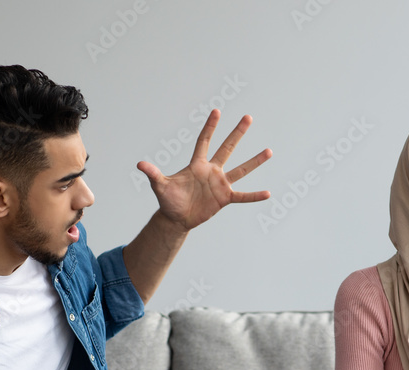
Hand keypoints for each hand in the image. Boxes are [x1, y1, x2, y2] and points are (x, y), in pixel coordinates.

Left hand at [136, 109, 271, 231]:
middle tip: (248, 117)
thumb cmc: (168, 200)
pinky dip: (254, 196)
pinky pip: (243, 196)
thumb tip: (139, 164)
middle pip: (227, 148)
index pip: (204, 141)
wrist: (176, 219)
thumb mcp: (160, 186)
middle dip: (237, 133)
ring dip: (254, 161)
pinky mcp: (225, 199)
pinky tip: (268, 193)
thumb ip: (153, 173)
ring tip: (269, 151)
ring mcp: (220, 184)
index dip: (210, 127)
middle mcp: (211, 171)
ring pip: (240, 170)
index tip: (217, 111)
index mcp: (197, 165)